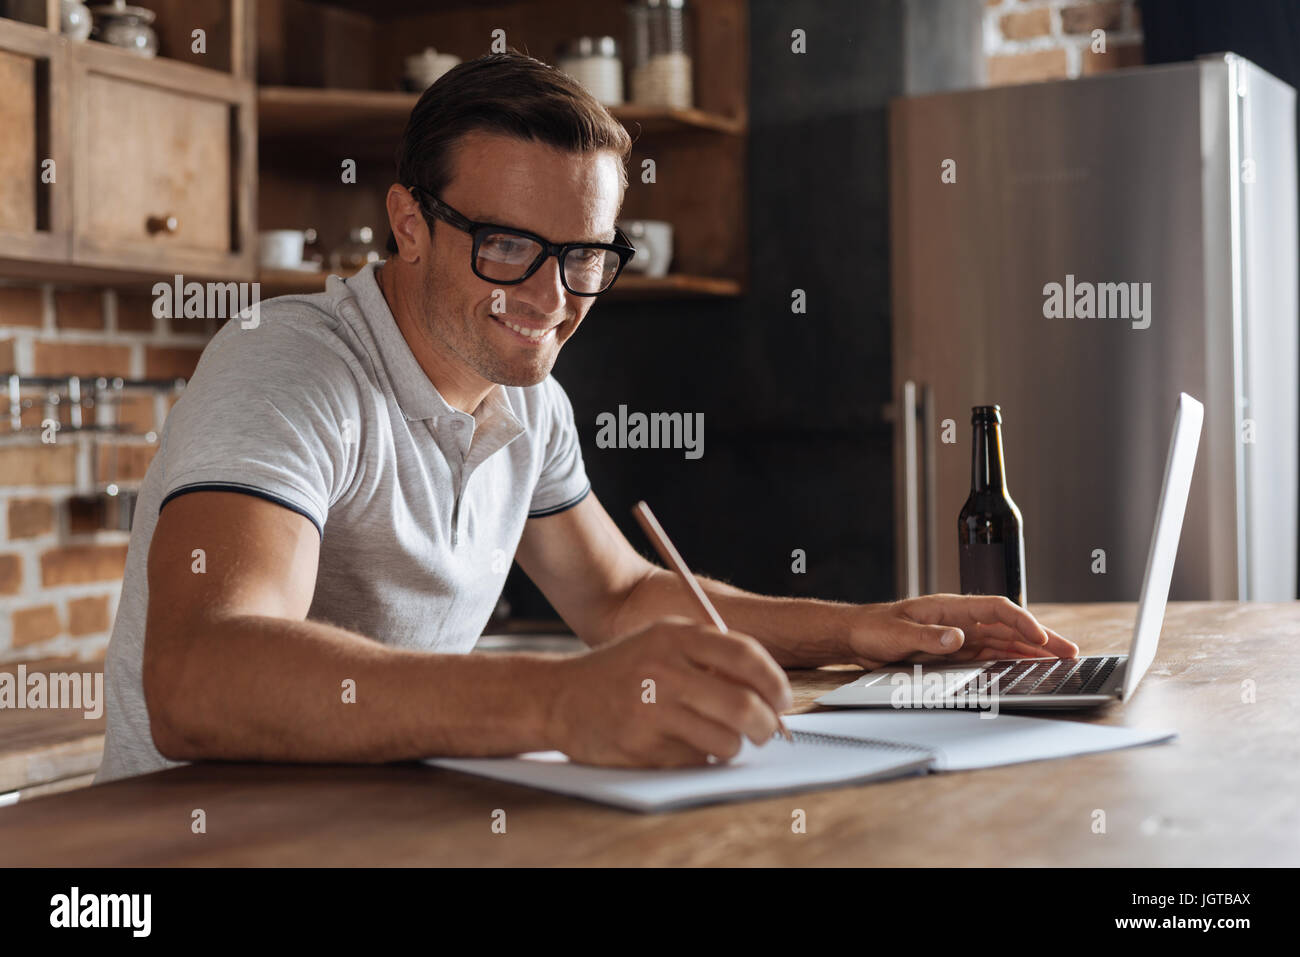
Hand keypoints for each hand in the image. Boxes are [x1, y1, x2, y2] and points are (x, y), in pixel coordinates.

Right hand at [547, 616, 792, 766]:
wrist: (559, 696)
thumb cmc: (623, 671)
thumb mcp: (662, 642)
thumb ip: (710, 654)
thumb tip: (770, 689)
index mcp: (676, 637)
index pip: (746, 656)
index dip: (775, 682)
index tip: (782, 700)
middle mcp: (665, 670)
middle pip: (745, 706)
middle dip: (766, 726)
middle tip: (765, 731)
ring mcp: (652, 709)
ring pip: (726, 741)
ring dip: (731, 746)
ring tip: (716, 737)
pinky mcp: (642, 746)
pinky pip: (696, 760)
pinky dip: (698, 757)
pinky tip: (678, 743)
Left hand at [844, 594, 1079, 669]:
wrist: (857, 635)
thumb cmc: (874, 628)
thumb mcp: (898, 634)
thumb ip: (929, 636)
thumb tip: (959, 637)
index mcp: (950, 607)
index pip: (995, 609)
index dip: (1021, 621)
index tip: (1040, 637)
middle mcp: (960, 619)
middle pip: (1009, 625)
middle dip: (1040, 637)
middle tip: (1070, 652)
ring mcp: (960, 635)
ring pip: (1004, 641)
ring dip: (1032, 651)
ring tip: (1060, 661)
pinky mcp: (956, 651)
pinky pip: (991, 654)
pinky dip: (1012, 660)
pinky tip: (1028, 667)